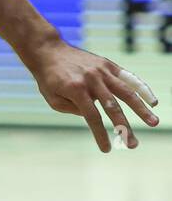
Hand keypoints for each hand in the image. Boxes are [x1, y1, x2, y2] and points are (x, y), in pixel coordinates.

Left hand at [25, 39, 158, 150]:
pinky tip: (152, 101)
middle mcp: (91, 79)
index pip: (92, 117)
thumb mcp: (53, 99)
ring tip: (153, 122)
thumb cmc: (49, 78)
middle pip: (112, 107)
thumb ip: (73, 110)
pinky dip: (141, 89)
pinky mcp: (107, 64)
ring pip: (126, 91)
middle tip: (133, 144)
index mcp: (75, 89)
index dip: (100, 134)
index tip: (107, 149)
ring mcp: (101, 71)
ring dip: (141, 109)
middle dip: (123, 128)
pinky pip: (128, 77)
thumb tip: (94, 116)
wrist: (48, 51)